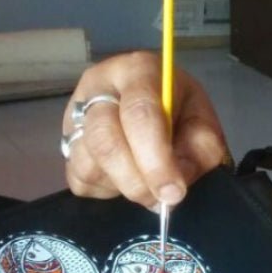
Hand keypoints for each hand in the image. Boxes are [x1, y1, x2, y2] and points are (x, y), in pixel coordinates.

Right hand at [62, 52, 229, 208]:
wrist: (160, 107)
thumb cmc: (182, 112)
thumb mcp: (204, 124)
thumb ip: (200, 150)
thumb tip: (174, 184)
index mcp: (139, 71)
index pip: (139, 113)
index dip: (155, 159)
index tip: (172, 192)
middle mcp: (99, 86)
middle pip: (105, 140)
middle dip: (136, 180)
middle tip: (161, 201)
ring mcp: (76, 113)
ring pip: (87, 163)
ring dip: (122, 186)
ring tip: (147, 184)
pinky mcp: (67, 142)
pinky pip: (79, 178)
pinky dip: (105, 190)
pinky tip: (125, 178)